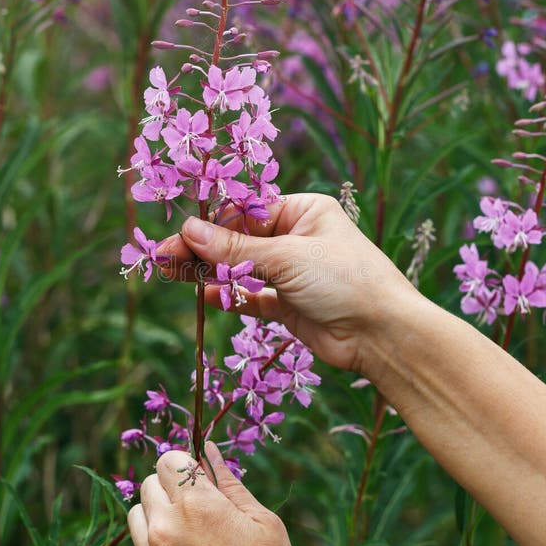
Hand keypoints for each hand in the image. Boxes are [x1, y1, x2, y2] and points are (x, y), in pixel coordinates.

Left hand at [127, 443, 304, 545]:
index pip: (170, 459)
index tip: (202, 480)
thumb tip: (209, 451)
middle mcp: (166, 524)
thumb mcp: (264, 523)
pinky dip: (154, 541)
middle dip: (172, 485)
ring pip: (138, 511)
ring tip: (188, 531)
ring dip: (157, 511)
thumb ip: (231, 483)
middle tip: (201, 507)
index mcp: (199, 503)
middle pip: (150, 481)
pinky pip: (138, 544)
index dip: (186, 465)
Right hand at [158, 193, 414, 372]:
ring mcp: (292, 273)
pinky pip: (252, 298)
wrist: (382, 335)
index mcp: (302, 211)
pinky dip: (230, 297)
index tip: (177, 235)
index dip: (209, 223)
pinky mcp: (289, 306)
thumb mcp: (287, 258)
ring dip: (210, 272)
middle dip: (202, 249)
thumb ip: (235, 247)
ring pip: (241, 269)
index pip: (245, 211)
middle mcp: (296, 238)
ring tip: (173, 275)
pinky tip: (205, 297)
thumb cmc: (344, 280)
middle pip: (238, 239)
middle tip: (163, 259)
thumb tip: (188, 230)